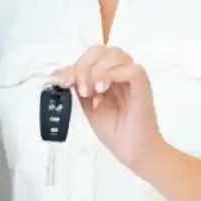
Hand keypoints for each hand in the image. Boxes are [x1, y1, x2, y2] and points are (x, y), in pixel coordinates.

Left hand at [52, 45, 163, 175]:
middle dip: (83, 66)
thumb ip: (77, 87)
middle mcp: (120, 70)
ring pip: (115, 54)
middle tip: (80, 90)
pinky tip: (102, 90)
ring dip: (97, 71)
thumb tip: (58, 75)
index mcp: (107, 73)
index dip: (73, 65)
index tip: (60, 82)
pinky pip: (130, 69)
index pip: (89, 56)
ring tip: (92, 93)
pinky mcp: (143, 84)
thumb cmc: (113, 129)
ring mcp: (132, 76)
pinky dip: (112, 75)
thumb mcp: (86, 105)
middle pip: (100, 50)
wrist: (133, 150)